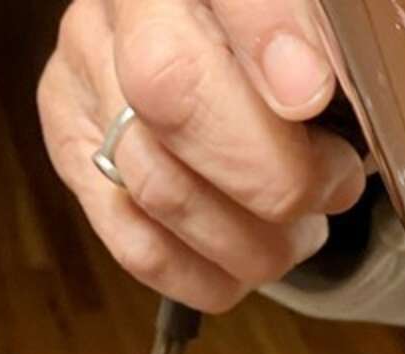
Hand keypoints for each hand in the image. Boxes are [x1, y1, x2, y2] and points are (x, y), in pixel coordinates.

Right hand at [39, 0, 366, 311]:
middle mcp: (118, 10)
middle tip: (331, 188)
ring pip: (159, 187)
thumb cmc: (282, 44)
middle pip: (171, 94)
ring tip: (298, 231)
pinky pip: (137, 245)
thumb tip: (305, 86)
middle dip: (273, 174)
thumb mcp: (314, 22)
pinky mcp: (73, 151)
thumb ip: (316, 34)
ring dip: (252, 240)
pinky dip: (206, 276)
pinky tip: (245, 267)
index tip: (313, 95)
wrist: (222, 56)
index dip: (267, 43)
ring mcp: (85, 81)